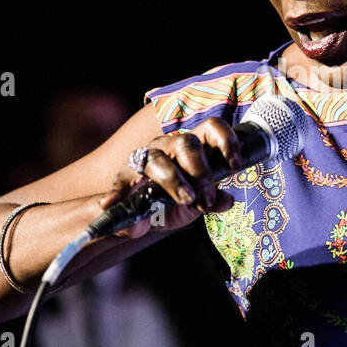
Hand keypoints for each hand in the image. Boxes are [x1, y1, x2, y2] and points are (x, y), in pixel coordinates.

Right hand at [101, 118, 240, 238]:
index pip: (211, 128)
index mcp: (192, 148)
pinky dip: (118, 192)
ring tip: (185, 201)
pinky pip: (121, 180)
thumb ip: (212, 202)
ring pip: (159, 159)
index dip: (226, 142)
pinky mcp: (124, 175)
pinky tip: (111, 203)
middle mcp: (169, 146)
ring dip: (174, 181)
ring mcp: (146, 158)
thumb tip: (228, 200)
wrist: (140, 218)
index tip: (235, 166)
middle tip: (205, 198)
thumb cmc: (172, 203)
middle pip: (186, 143)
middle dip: (200, 172)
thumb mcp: (195, 207)